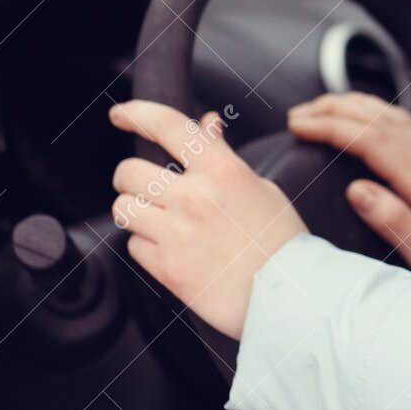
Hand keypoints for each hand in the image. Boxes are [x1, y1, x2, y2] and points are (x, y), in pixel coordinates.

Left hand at [108, 101, 307, 339]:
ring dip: (136, 211)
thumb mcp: (261, 187)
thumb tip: (206, 124)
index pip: (167, 126)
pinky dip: (147, 245)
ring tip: (160, 220)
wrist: (290, 295)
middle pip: (129, 172)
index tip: (121, 116)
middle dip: (133, 178)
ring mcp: (177, 234)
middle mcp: (194, 197)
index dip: (137, 114)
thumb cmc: (282, 242)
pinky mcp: (167, 268)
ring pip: (123, 208)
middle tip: (148, 187)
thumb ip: (224, 156)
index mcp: (222, 170)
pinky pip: (134, 246)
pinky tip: (174, 249)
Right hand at [286, 93, 410, 301]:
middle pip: (384, 121)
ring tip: (323, 105)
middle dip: (338, 111)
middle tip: (299, 113)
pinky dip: (383, 114)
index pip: (374, 141)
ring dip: (359, 107)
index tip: (299, 126)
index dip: (333, 128)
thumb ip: (395, 221)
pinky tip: (368, 115)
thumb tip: (358, 189)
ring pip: (398, 118)